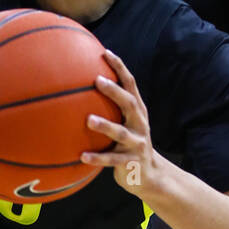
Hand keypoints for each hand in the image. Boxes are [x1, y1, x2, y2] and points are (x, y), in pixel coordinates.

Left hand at [81, 49, 165, 198]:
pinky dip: (97, 158)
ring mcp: (136, 144)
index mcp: (137, 111)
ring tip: (89, 120)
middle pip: (129, 103)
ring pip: (121, 132)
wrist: (149, 175)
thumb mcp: (124, 124)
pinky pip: (112, 160)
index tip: (105, 53)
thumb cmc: (128, 145)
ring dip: (105, 125)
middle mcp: (140, 124)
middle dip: (114, 91)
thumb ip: (110, 109)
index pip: (130, 84)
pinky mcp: (131, 162)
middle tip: (97, 80)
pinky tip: (82, 156)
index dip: (120, 68)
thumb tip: (78, 92)